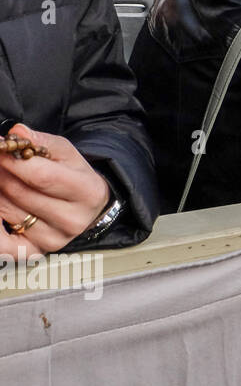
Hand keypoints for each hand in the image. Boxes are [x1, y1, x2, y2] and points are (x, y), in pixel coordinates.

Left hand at [0, 125, 111, 257]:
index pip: (42, 176)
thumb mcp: (66, 153)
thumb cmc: (73, 176)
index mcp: (88, 192)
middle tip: (1, 162)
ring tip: (5, 180)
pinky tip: (0, 203)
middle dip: (2, 173)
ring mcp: (54, 239)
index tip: (2, 149)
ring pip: (6, 210)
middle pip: (20, 192)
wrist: (87, 207)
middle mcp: (73, 220)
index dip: (14, 161)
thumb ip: (42, 142)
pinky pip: (0, 242)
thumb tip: (17, 133)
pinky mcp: (35, 251)